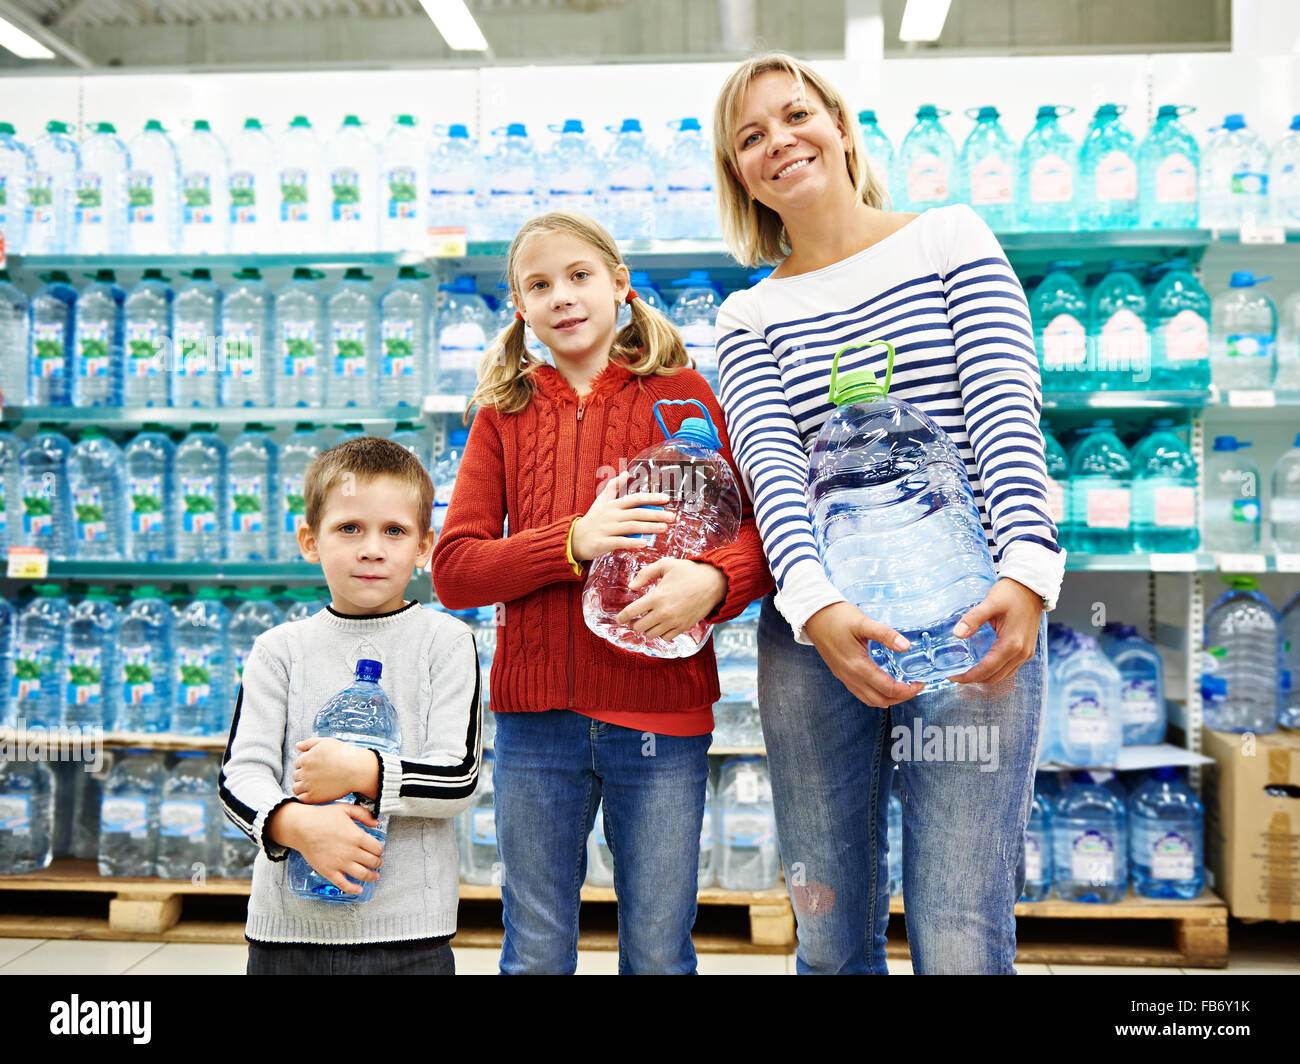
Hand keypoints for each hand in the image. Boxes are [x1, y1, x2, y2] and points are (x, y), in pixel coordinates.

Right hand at [269, 802, 383, 896]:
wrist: (301, 827)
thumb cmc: (322, 817)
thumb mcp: (346, 809)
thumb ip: (364, 814)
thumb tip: (376, 822)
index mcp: (357, 836)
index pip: (377, 848)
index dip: (380, 850)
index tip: (378, 850)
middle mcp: (351, 852)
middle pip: (372, 862)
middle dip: (377, 863)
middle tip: (377, 862)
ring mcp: (340, 863)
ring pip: (362, 874)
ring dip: (371, 876)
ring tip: (374, 876)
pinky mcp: (329, 871)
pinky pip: (344, 884)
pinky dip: (353, 889)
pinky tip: (358, 889)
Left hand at [293, 737, 378, 802]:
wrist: (357, 770)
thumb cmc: (344, 754)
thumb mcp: (326, 742)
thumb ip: (309, 743)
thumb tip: (297, 745)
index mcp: (305, 759)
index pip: (298, 763)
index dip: (307, 765)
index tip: (318, 767)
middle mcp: (304, 772)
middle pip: (296, 775)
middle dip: (304, 775)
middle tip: (318, 776)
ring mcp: (308, 785)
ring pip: (296, 787)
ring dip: (302, 786)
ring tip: (316, 785)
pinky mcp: (313, 797)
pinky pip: (301, 798)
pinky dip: (305, 796)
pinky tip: (315, 792)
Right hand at [570, 472, 673, 561]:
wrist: (573, 539)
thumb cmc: (592, 520)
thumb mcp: (601, 501)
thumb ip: (613, 487)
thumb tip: (625, 474)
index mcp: (613, 505)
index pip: (635, 499)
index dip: (651, 498)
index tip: (667, 499)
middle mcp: (610, 515)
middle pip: (637, 513)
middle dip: (656, 514)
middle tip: (672, 517)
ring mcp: (606, 529)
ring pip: (631, 527)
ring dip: (649, 527)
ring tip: (664, 528)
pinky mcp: (602, 542)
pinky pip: (620, 542)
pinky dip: (633, 542)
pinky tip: (645, 543)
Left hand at [616, 558, 727, 641]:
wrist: (714, 582)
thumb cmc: (689, 571)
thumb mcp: (665, 565)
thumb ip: (645, 574)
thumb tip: (632, 587)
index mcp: (657, 596)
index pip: (631, 612)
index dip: (621, 617)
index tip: (619, 617)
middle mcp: (664, 612)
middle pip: (639, 627)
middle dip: (633, 623)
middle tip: (633, 618)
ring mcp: (674, 621)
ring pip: (651, 634)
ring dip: (646, 629)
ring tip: (647, 620)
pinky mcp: (684, 627)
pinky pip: (665, 637)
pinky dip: (660, 633)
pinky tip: (661, 624)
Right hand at [803, 601, 924, 707]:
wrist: (813, 615)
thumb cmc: (837, 617)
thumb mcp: (863, 622)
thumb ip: (885, 634)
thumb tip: (906, 646)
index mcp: (857, 666)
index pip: (888, 688)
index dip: (908, 690)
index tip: (920, 683)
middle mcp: (850, 676)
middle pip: (880, 699)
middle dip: (901, 697)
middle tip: (915, 686)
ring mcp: (844, 676)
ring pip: (870, 699)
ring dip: (888, 698)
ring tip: (902, 688)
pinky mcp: (841, 673)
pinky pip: (860, 693)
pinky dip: (876, 694)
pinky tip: (883, 684)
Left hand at [949, 578, 1043, 685]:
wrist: (1032, 587)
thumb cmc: (1011, 593)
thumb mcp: (990, 603)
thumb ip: (973, 619)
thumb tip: (957, 634)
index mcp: (1012, 644)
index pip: (987, 670)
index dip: (968, 676)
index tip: (952, 676)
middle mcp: (1021, 653)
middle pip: (995, 677)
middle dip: (975, 680)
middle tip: (956, 675)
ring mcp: (1026, 653)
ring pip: (1004, 676)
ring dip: (985, 677)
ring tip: (967, 672)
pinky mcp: (1027, 650)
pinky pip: (1010, 669)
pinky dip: (996, 672)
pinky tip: (983, 666)